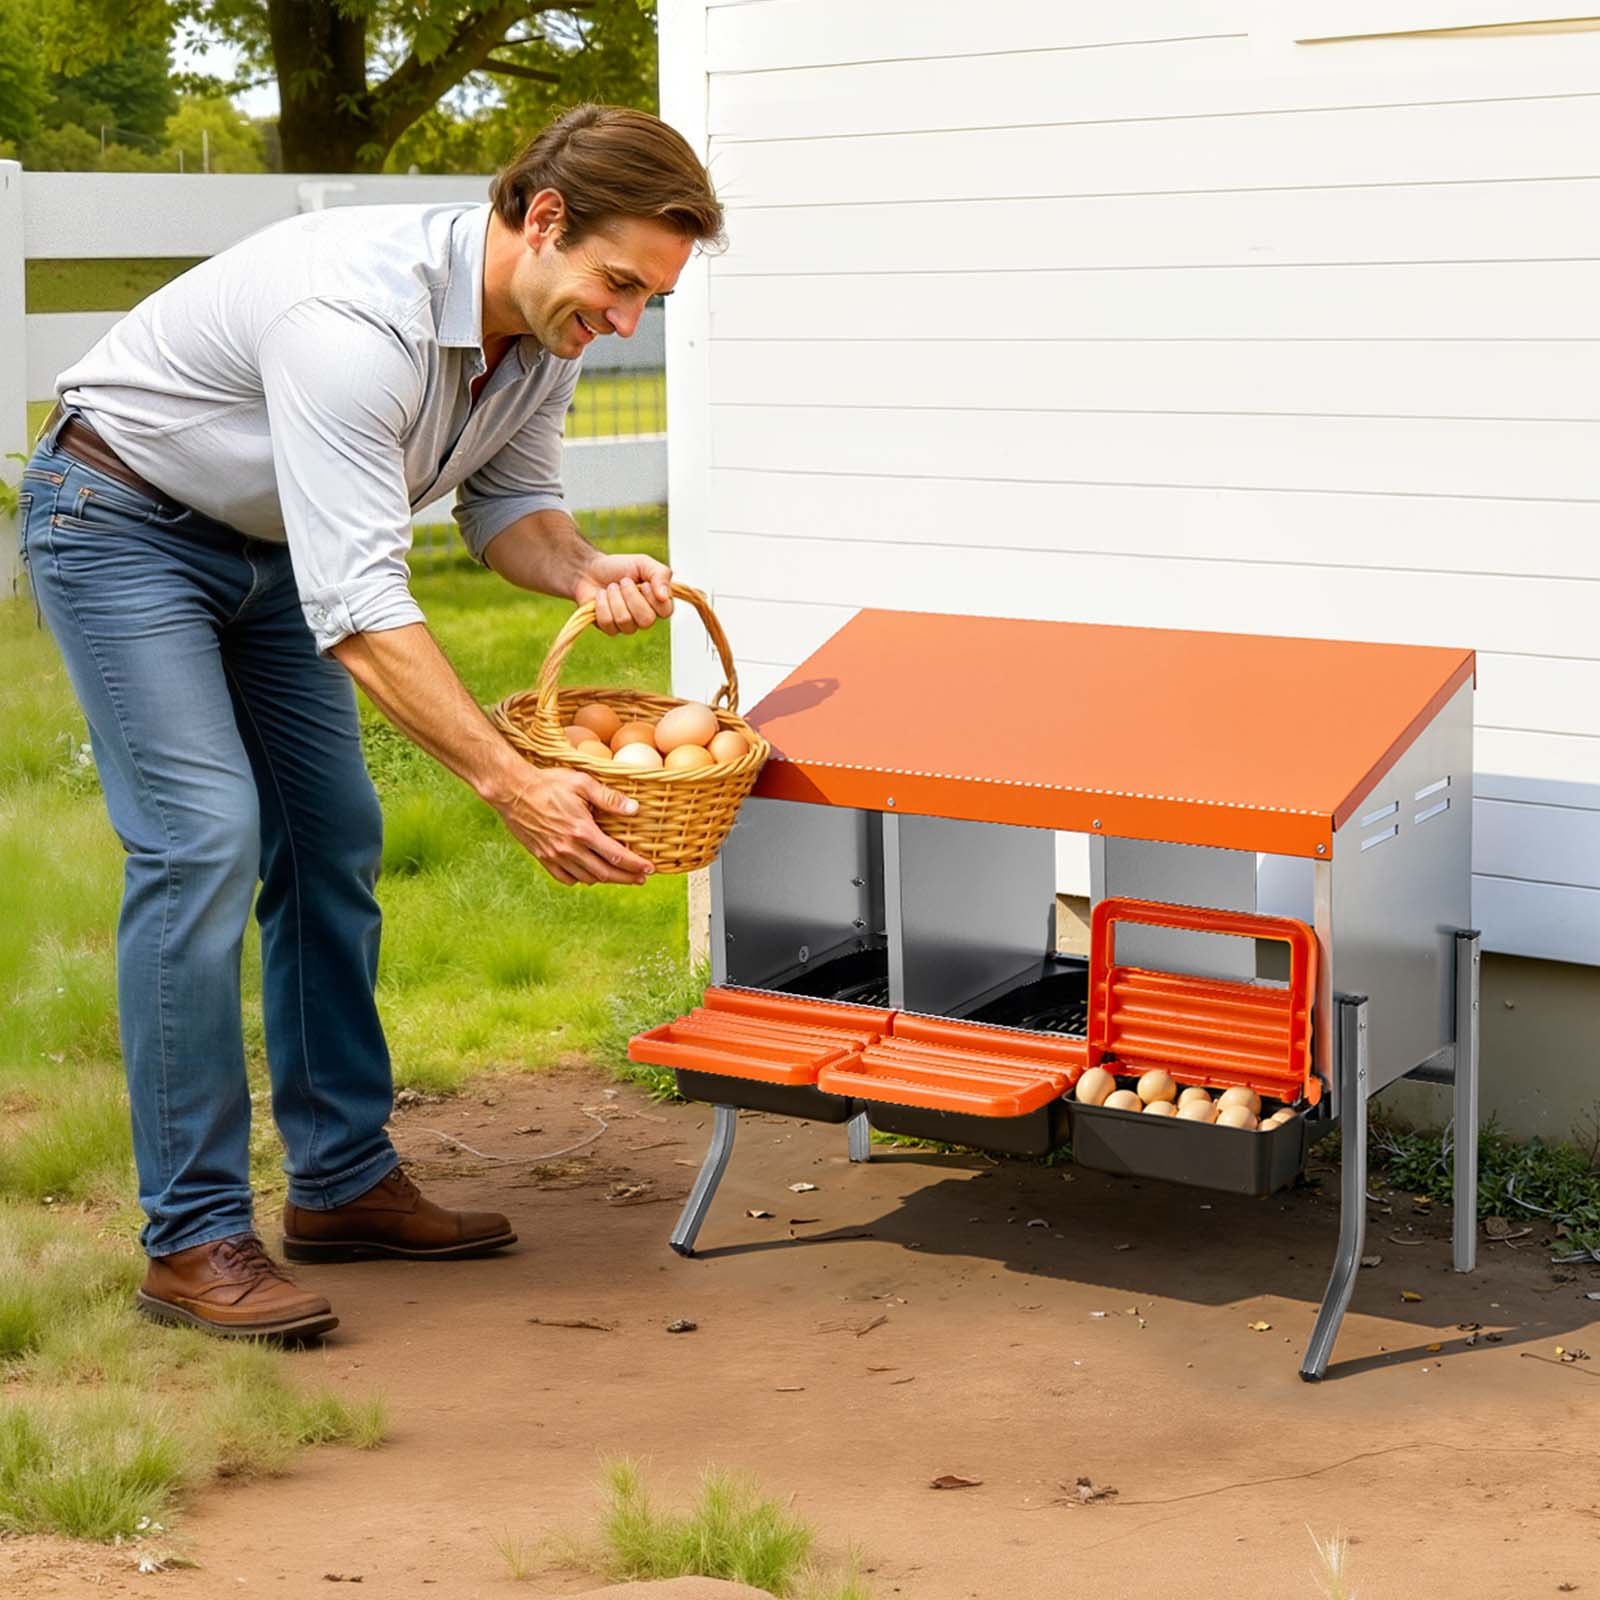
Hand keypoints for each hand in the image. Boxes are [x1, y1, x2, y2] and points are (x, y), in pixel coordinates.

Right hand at [497, 768, 655, 885]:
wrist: (512, 791)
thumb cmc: (548, 783)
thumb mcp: (582, 783)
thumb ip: (609, 798)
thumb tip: (634, 808)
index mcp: (582, 831)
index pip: (616, 855)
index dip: (636, 864)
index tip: (650, 869)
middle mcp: (569, 848)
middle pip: (605, 873)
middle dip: (627, 877)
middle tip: (642, 879)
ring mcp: (554, 855)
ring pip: (587, 878)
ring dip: (606, 879)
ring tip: (620, 876)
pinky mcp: (542, 857)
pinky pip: (565, 878)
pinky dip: (581, 880)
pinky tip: (589, 875)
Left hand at [574, 552, 672, 635]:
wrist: (590, 570)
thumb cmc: (619, 567)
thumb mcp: (644, 563)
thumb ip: (660, 574)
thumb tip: (665, 596)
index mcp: (657, 602)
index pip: (666, 611)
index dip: (653, 598)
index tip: (644, 583)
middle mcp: (645, 616)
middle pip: (646, 620)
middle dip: (631, 596)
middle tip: (623, 581)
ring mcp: (627, 625)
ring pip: (625, 621)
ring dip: (615, 598)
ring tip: (610, 587)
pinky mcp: (609, 628)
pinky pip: (608, 623)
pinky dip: (602, 604)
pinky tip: (601, 596)